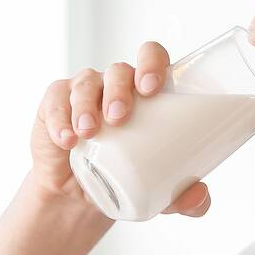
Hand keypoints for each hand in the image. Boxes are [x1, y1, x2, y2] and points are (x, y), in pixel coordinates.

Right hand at [28, 41, 212, 216]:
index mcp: (146, 91)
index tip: (152, 88)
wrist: (81, 198)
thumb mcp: (160, 192)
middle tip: (119, 117)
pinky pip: (55, 101)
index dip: (152, 63)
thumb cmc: (127, 178)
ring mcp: (84, 91)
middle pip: (119, 70)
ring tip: (89, 133)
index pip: (151, 57)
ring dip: (87, 105)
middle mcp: (115, 84)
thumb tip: (199, 196)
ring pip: (86, 84)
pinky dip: (59, 119)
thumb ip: (186, 198)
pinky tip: (66, 139)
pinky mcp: (54, 104)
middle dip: (119, 90)